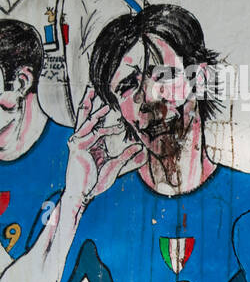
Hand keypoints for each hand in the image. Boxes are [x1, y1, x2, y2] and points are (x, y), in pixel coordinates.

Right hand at [65, 86, 145, 206]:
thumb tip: (140, 146)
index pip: (95, 122)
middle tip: (92, 87)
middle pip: (85, 116)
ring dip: (97, 111)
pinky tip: (118, 127)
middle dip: (89, 102)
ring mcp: (78, 143)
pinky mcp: (77, 148)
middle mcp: (83, 139)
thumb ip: (127, 155)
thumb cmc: (96, 182)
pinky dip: (106, 130)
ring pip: (88, 121)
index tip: (111, 101)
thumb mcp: (116, 166)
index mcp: (91, 142)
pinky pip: (93, 134)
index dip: (101, 111)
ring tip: (107, 102)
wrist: (83, 193)